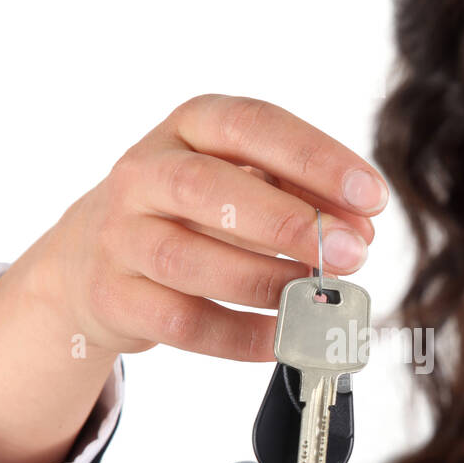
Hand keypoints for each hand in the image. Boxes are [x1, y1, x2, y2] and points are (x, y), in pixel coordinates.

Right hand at [27, 94, 388, 361]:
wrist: (91, 260)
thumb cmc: (192, 215)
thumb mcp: (241, 184)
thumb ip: (301, 197)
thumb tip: (361, 231)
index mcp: (187, 127)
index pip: (250, 125)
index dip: (314, 159)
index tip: (371, 196)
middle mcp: (143, 173)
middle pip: (206, 187)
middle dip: (288, 221)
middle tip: (353, 252)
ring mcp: (119, 236)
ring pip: (189, 259)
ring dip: (266, 280)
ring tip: (316, 295)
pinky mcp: (112, 296)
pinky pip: (180, 321)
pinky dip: (239, 335)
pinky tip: (283, 337)